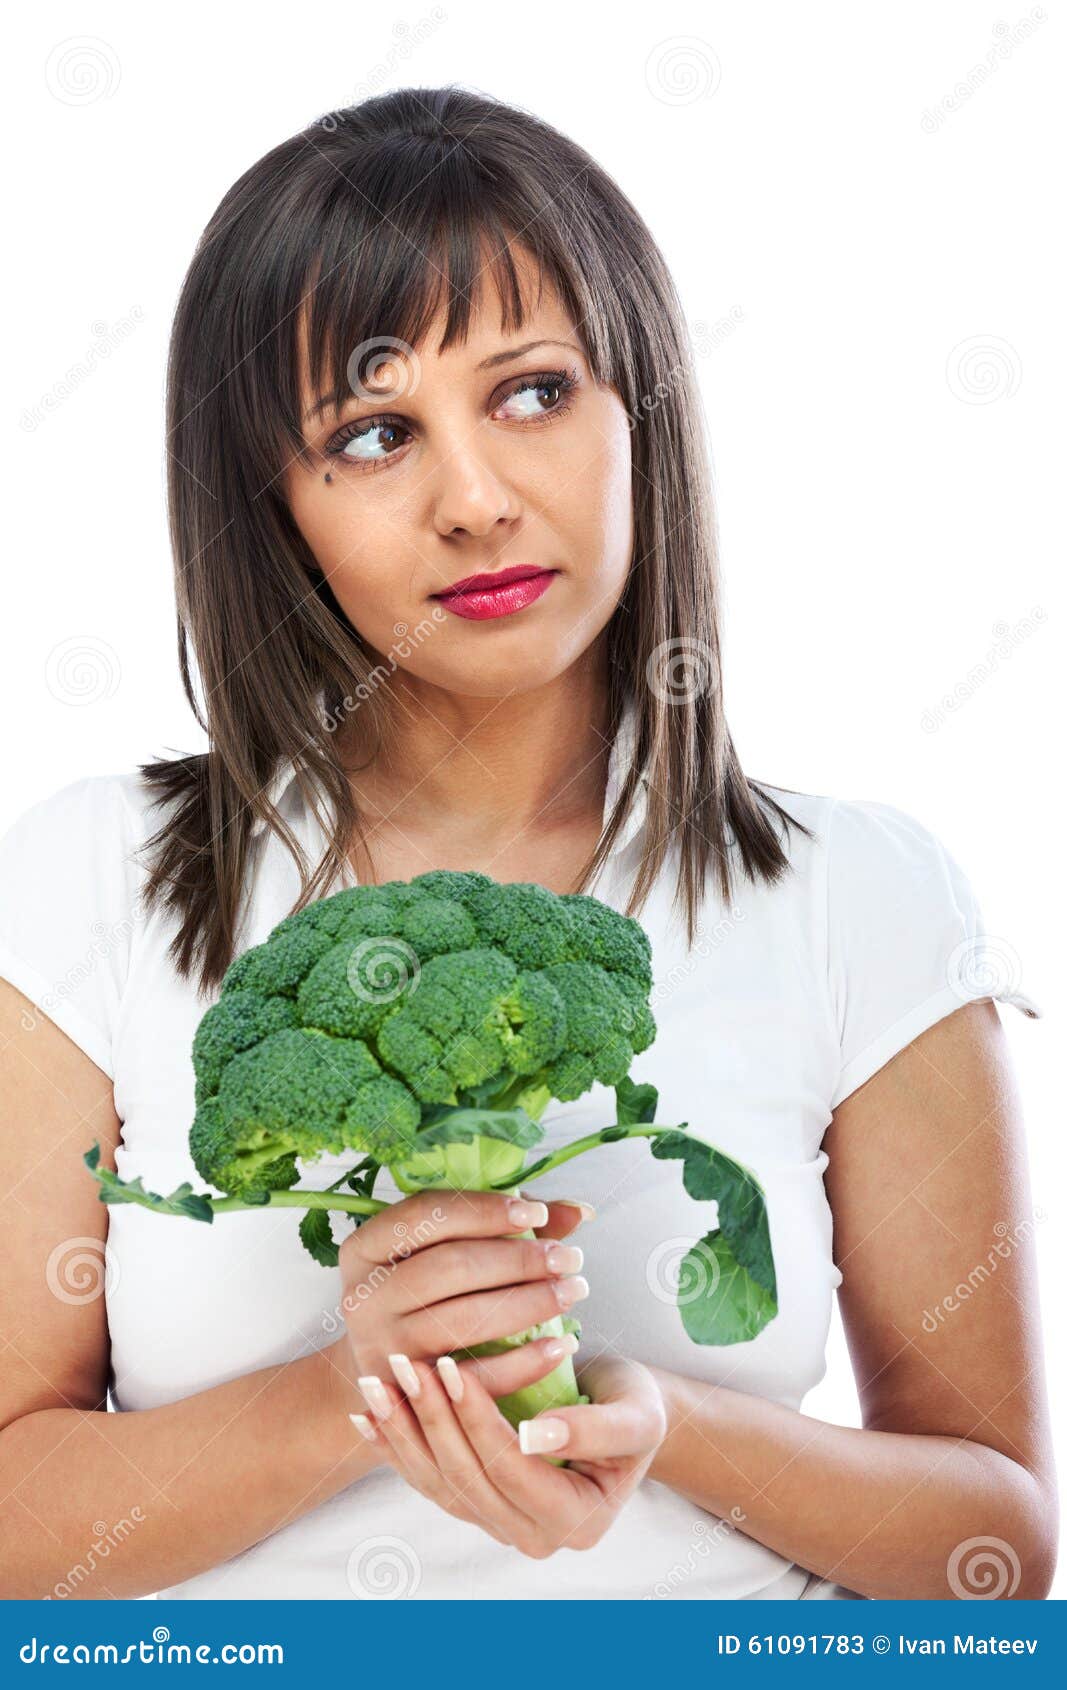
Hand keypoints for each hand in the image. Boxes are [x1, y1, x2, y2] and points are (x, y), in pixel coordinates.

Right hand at [325, 1187, 591, 1429]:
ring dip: (528, 1304)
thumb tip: (577, 1212)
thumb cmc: (424, 1296)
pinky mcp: (412, 1397)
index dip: (484, 1210)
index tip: (537, 1214)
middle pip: (450, 1267)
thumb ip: (505, 1223)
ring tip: (572, 1291)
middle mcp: (364, 1298)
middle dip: (518, 1259)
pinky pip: (477, 1377)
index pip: (425, 1216)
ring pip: (465, 1319)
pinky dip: (525, 1362)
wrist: (384, 1376)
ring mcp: (385, 1349)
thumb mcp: (442, 1250)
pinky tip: (563, 1344)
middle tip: (569, 1258)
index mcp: (365, 1248)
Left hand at [351, 1350, 667, 1557]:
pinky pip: (428, 1477)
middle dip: (432, 1420)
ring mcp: (498, 1521)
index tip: (452, 1367)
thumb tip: (534, 1436)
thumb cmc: (637, 1407)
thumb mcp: (637, 1416)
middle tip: (407, 1363)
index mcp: (574, 1521)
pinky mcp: (476, 1499)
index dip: (478, 1421)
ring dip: (404, 1432)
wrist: (625, 1412)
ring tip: (379, 1381)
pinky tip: (366, 1413)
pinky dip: (394, 1445)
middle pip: (467, 1480)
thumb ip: (597, 1430)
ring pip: (439, 1483)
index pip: (511, 1471)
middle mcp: (531, 1534)